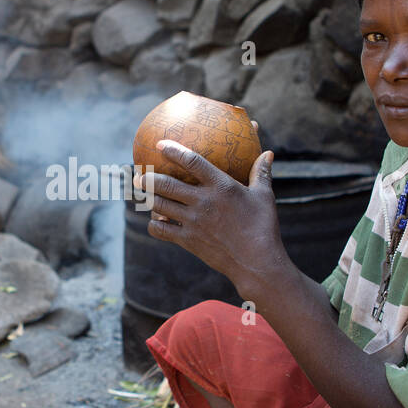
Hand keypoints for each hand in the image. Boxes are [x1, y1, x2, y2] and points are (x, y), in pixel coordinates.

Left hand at [135, 139, 287, 299]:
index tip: (160, 144)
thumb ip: (261, 173)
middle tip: (139, 174)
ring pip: (159, 205)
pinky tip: (156, 221)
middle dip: (147, 178)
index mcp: (221, 186)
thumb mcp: (264, 196)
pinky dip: (154, 224)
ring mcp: (193, 222)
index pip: (192, 161)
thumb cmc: (263, 227)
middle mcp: (203, 202)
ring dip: (147, 198)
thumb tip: (267, 153)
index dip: (174, 151)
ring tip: (141, 194)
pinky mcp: (188, 240)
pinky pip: (161, 230)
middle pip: (166, 184)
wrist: (257, 263)